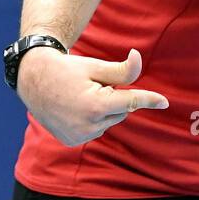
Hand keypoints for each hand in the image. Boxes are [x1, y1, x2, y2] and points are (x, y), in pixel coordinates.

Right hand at [16, 46, 168, 145]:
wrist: (33, 80)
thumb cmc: (68, 70)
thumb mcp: (96, 67)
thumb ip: (122, 70)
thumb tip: (139, 58)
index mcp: (95, 106)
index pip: (130, 102)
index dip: (149, 99)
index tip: (165, 102)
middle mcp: (87, 125)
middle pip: (121, 111)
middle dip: (114, 98)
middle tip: (91, 86)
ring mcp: (78, 136)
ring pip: (110, 121)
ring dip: (104, 109)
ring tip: (80, 96)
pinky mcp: (72, 141)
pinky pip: (97, 129)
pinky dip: (93, 119)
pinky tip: (75, 108)